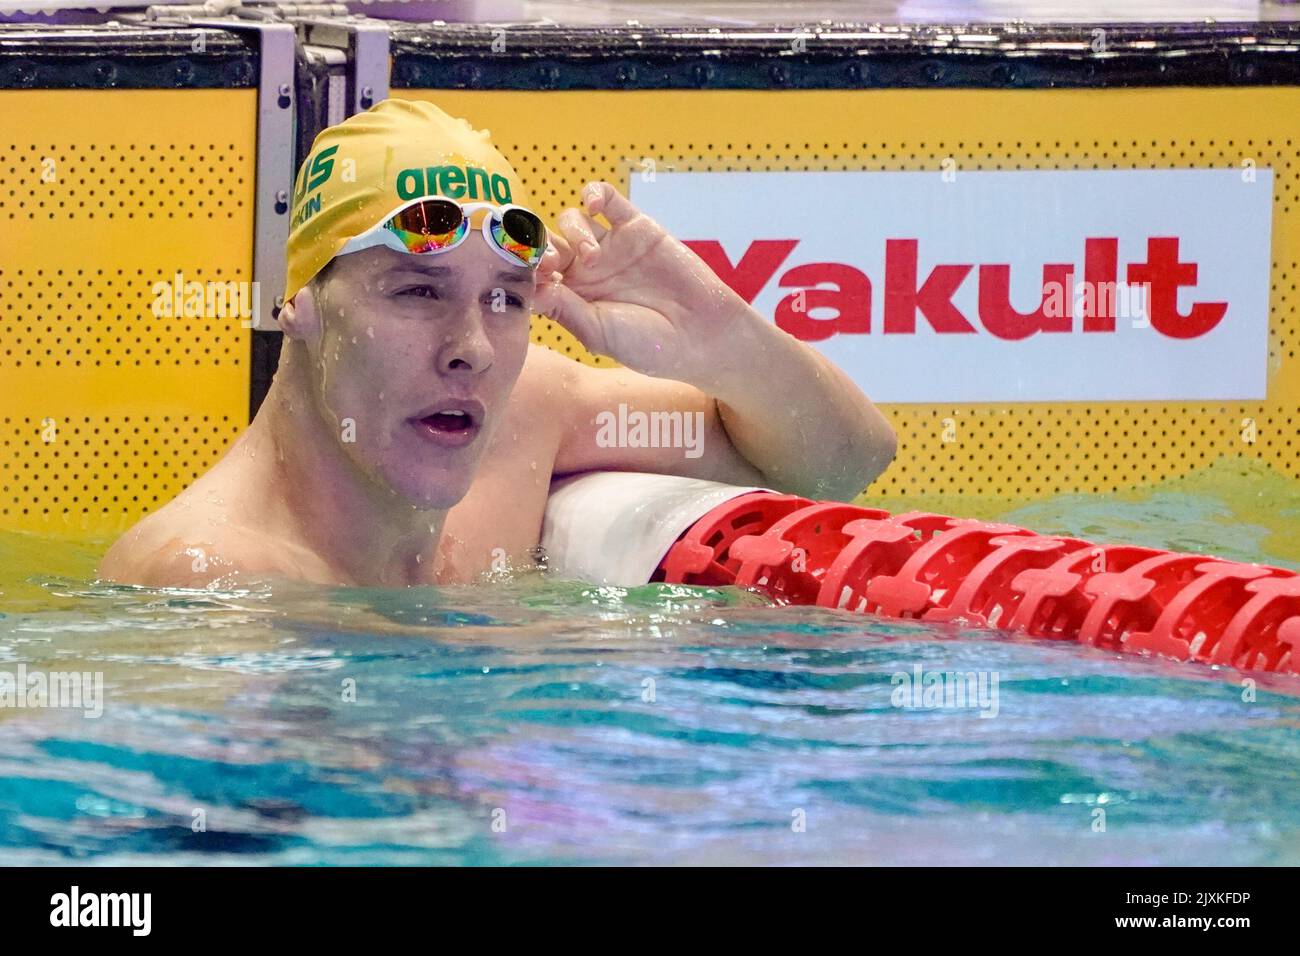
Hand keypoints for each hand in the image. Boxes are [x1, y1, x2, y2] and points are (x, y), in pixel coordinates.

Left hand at [532, 181, 756, 386]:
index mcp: (572, 299)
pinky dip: (594, 195)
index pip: (535, 275)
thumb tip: (528, 289)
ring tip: (591, 258)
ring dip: (572, 232)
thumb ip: (563, 308)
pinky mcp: (636, 227)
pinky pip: (607, 199)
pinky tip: (594, 208)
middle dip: (541, 248)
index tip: (527, 276)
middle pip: (548, 244)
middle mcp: (586, 271)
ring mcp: (611, 247)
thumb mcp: (598, 333)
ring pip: (572, 221)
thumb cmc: (649, 344)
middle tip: (552, 264)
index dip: (525, 269)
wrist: (700, 333)